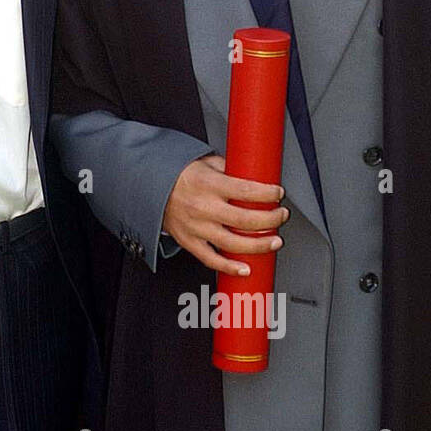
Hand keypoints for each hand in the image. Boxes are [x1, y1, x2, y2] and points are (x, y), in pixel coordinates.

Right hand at [162, 154, 288, 276]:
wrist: (149, 186)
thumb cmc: (179, 174)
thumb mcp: (204, 162)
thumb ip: (229, 168)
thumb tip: (253, 173)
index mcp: (209, 184)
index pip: (247, 191)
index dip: (268, 194)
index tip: (278, 193)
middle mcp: (203, 207)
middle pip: (246, 220)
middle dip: (271, 219)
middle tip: (281, 216)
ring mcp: (196, 227)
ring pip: (233, 243)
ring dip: (259, 245)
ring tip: (275, 241)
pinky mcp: (189, 241)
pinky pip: (211, 259)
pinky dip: (229, 267)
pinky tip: (245, 268)